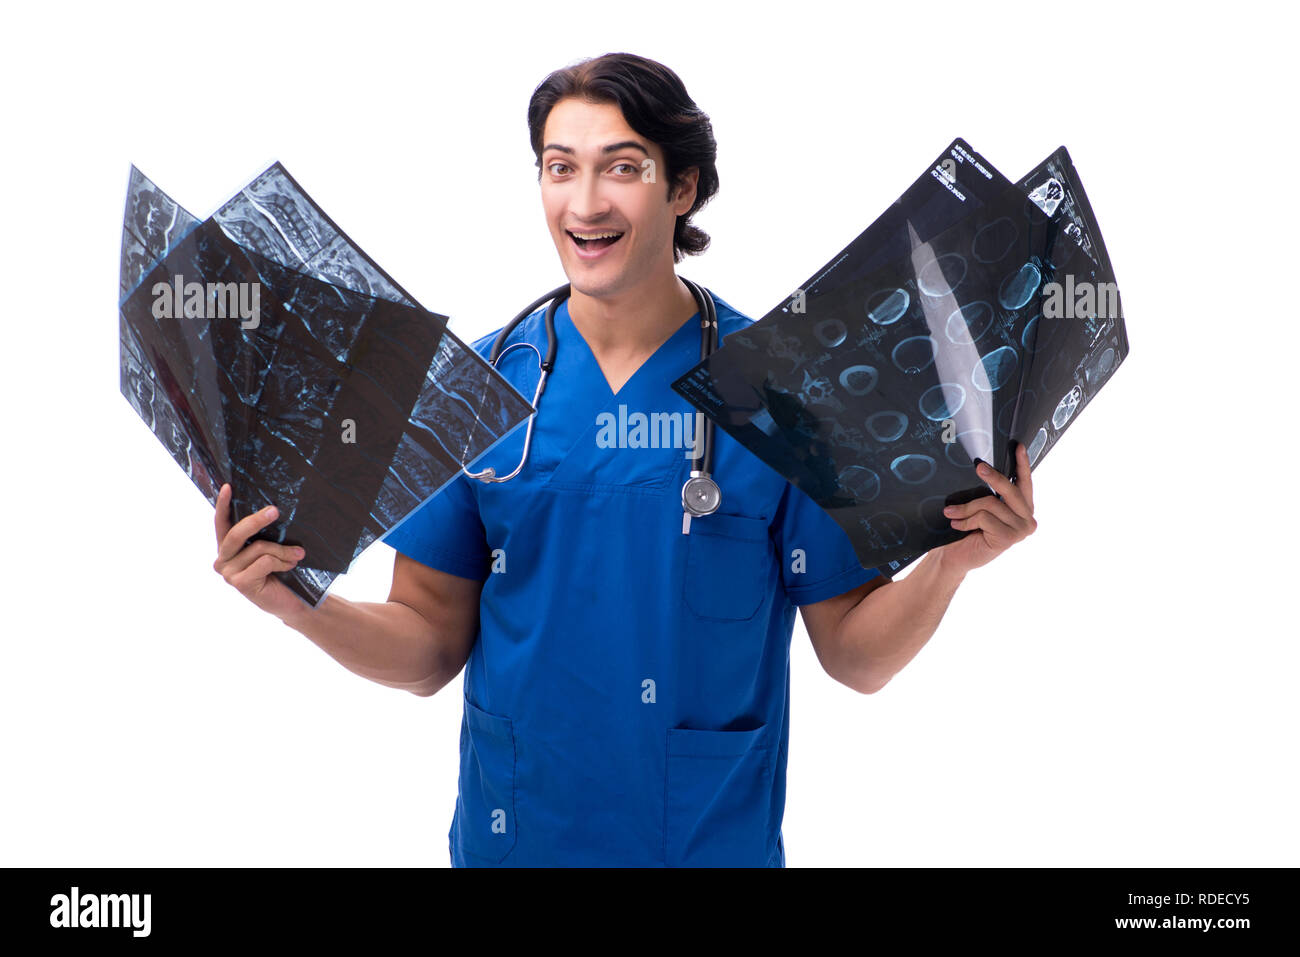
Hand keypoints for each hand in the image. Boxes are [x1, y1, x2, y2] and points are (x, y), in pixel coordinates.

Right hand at [213, 484, 307, 619]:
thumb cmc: (282, 572)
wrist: (292, 601)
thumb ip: (263, 534)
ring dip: (283, 550)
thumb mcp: (271, 548)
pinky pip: (265, 561)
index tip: (228, 486)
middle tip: (275, 511)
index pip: (221, 523)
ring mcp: (229, 573)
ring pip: (258, 547)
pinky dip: (282, 561)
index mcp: (228, 548)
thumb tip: (271, 509)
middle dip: (257, 520)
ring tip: (297, 554)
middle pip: (237, 533)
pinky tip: (290, 566)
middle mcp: (223, 560)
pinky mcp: (240, 583)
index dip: (222, 505)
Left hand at [936, 443, 1036, 574]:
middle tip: (978, 467)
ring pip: (991, 503)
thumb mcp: (982, 509)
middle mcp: (1028, 519)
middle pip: (1010, 489)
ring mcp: (1021, 530)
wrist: (956, 557)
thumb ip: (991, 494)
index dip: (1022, 464)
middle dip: (992, 477)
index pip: (1025, 482)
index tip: (1018, 446)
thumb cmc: (969, 530)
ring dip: (966, 508)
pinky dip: (966, 520)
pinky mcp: (1009, 538)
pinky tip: (956, 525)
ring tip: (950, 512)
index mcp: (1024, 509)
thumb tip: (984, 467)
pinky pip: (983, 518)